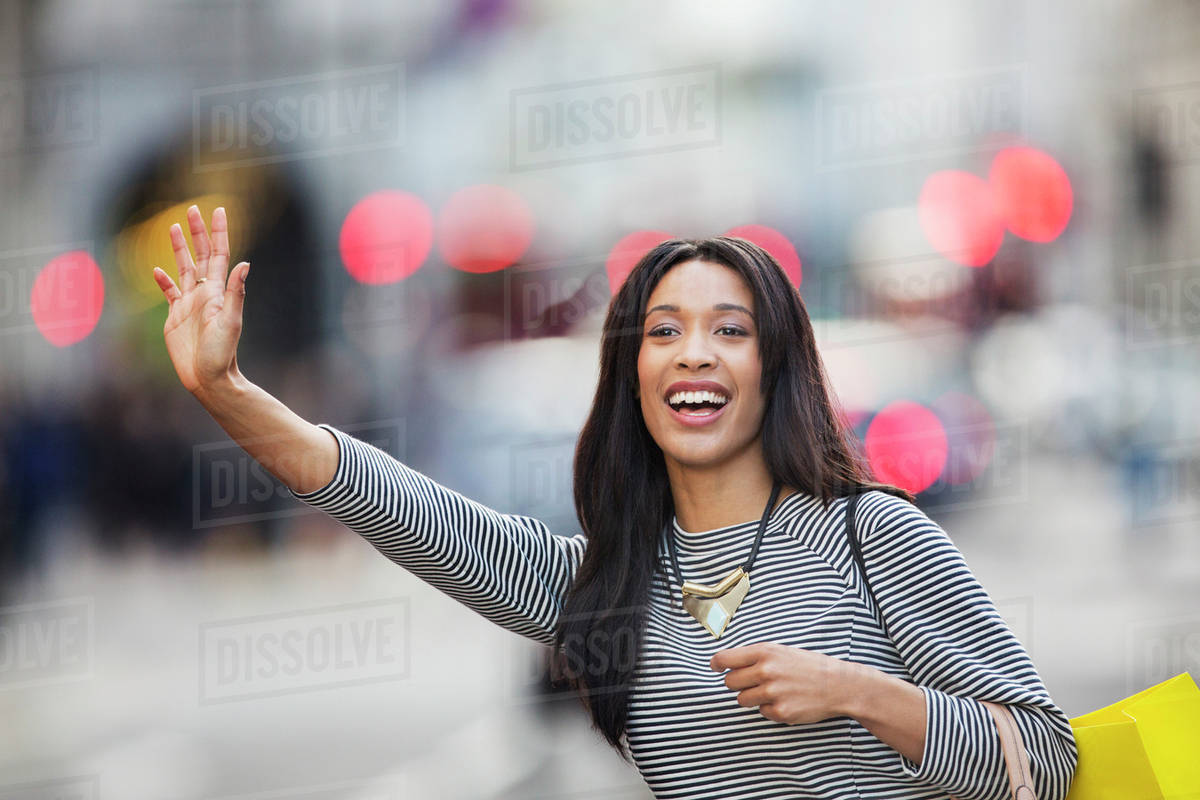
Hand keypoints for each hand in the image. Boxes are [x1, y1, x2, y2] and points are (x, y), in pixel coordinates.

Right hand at [151, 205, 250, 395]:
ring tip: (174, 227)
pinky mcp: (175, 316)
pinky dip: (163, 280)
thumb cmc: (222, 353)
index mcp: (217, 291)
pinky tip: (156, 269)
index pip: (219, 254)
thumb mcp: (230, 322)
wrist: (208, 378)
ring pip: (183, 268)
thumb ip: (235, 292)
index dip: (219, 232)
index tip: (220, 210)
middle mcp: (204, 293)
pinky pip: (169, 292)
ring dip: (179, 248)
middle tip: (193, 208)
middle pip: (200, 255)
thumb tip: (244, 263)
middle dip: (198, 232)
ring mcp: (189, 304)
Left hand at [710, 642, 859, 724]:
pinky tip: (785, 700)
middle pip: (730, 682)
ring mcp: (772, 692)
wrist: (837, 684)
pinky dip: (769, 709)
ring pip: (742, 700)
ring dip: (752, 697)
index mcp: (764, 652)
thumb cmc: (807, 665)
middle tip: (752, 682)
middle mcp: (766, 671)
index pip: (725, 659)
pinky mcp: (780, 712)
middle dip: (737, 683)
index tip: (715, 668)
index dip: (716, 664)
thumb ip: (755, 656)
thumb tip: (725, 663)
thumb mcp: (780, 651)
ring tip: (771, 691)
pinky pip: (761, 712)